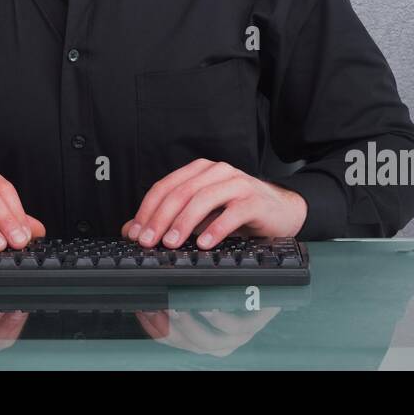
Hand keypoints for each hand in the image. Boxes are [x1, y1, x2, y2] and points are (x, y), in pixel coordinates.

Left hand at [121, 159, 306, 248]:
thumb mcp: (200, 216)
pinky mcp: (254, 200)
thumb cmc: (238, 212)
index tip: (136, 233)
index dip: (147, 210)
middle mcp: (216, 172)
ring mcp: (237, 183)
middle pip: (181, 192)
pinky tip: (204, 243)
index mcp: (199, 171)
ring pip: (203, 199)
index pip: (165, 186)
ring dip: (184, 222)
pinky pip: (232, 212)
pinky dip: (215, 228)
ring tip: (171, 243)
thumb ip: (169, 220)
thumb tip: (131, 231)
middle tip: (149, 241)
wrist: (282, 210)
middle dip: (160, 218)